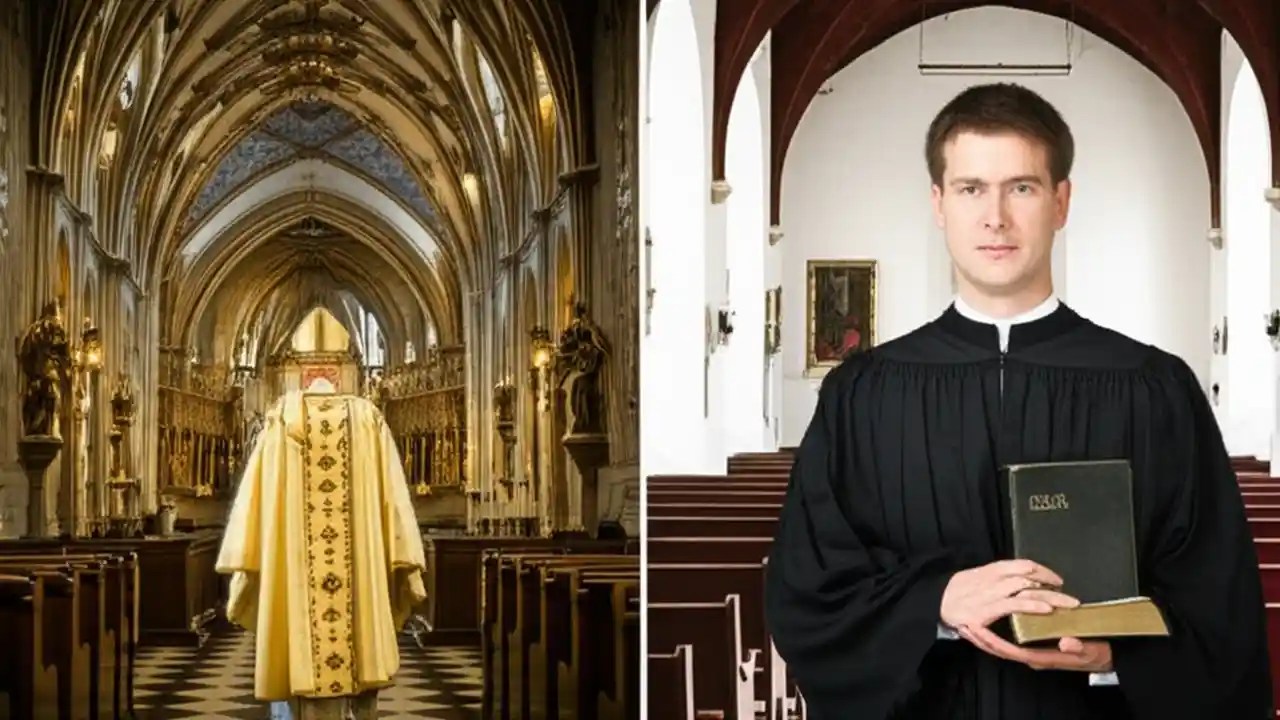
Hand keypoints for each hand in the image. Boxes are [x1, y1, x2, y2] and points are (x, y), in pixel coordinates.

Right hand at [940, 558, 1078, 630]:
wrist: (935, 602)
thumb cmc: (956, 591)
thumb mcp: (975, 577)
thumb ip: (995, 577)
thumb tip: (1018, 579)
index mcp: (990, 570)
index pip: (1022, 564)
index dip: (1042, 570)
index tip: (1055, 579)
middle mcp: (993, 579)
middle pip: (1028, 577)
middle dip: (1051, 584)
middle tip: (1070, 594)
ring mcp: (990, 595)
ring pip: (1025, 590)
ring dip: (1049, 596)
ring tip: (1066, 603)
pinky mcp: (986, 611)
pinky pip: (1013, 606)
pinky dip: (1031, 606)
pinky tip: (1046, 609)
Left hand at [956, 628, 1113, 671]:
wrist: (1111, 656)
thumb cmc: (1100, 653)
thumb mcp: (1092, 652)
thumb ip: (1079, 649)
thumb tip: (1065, 644)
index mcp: (1043, 658)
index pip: (1012, 653)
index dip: (993, 644)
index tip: (976, 634)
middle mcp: (1037, 655)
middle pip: (1005, 648)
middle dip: (984, 637)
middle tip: (963, 625)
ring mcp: (1038, 649)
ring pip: (1008, 642)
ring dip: (990, 633)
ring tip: (970, 621)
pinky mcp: (1041, 642)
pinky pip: (1017, 638)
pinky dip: (1003, 629)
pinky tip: (995, 619)